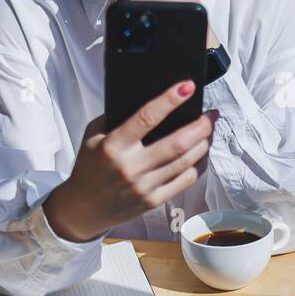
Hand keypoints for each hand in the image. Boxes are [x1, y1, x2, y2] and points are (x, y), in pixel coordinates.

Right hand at [43, 80, 215, 242]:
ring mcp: (144, 186)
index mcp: (113, 146)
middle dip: (201, 125)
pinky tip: (202, 154)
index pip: (146, 117)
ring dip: (204, 143)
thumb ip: (117, 118)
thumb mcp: (92, 137)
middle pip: (177, 143)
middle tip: (211, 113)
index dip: (170, 100)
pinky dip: (199, 165)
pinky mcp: (153, 201)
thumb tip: (150, 99)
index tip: (187, 86)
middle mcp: (130, 167)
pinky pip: (185, 181)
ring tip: (210, 130)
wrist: (83, 208)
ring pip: (186, 162)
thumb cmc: (89, 167)